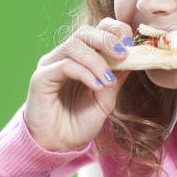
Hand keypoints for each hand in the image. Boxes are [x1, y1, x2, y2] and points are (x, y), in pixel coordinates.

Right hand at [24, 18, 131, 151]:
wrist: (59, 146)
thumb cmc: (80, 122)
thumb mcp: (107, 97)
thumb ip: (118, 76)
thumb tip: (135, 56)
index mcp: (81, 57)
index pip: (97, 30)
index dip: (115, 31)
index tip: (130, 45)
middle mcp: (64, 57)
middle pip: (85, 32)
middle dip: (107, 40)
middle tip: (123, 55)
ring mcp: (51, 65)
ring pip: (74, 45)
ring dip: (97, 61)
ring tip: (109, 81)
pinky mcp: (40, 78)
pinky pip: (64, 65)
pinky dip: (85, 73)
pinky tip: (97, 86)